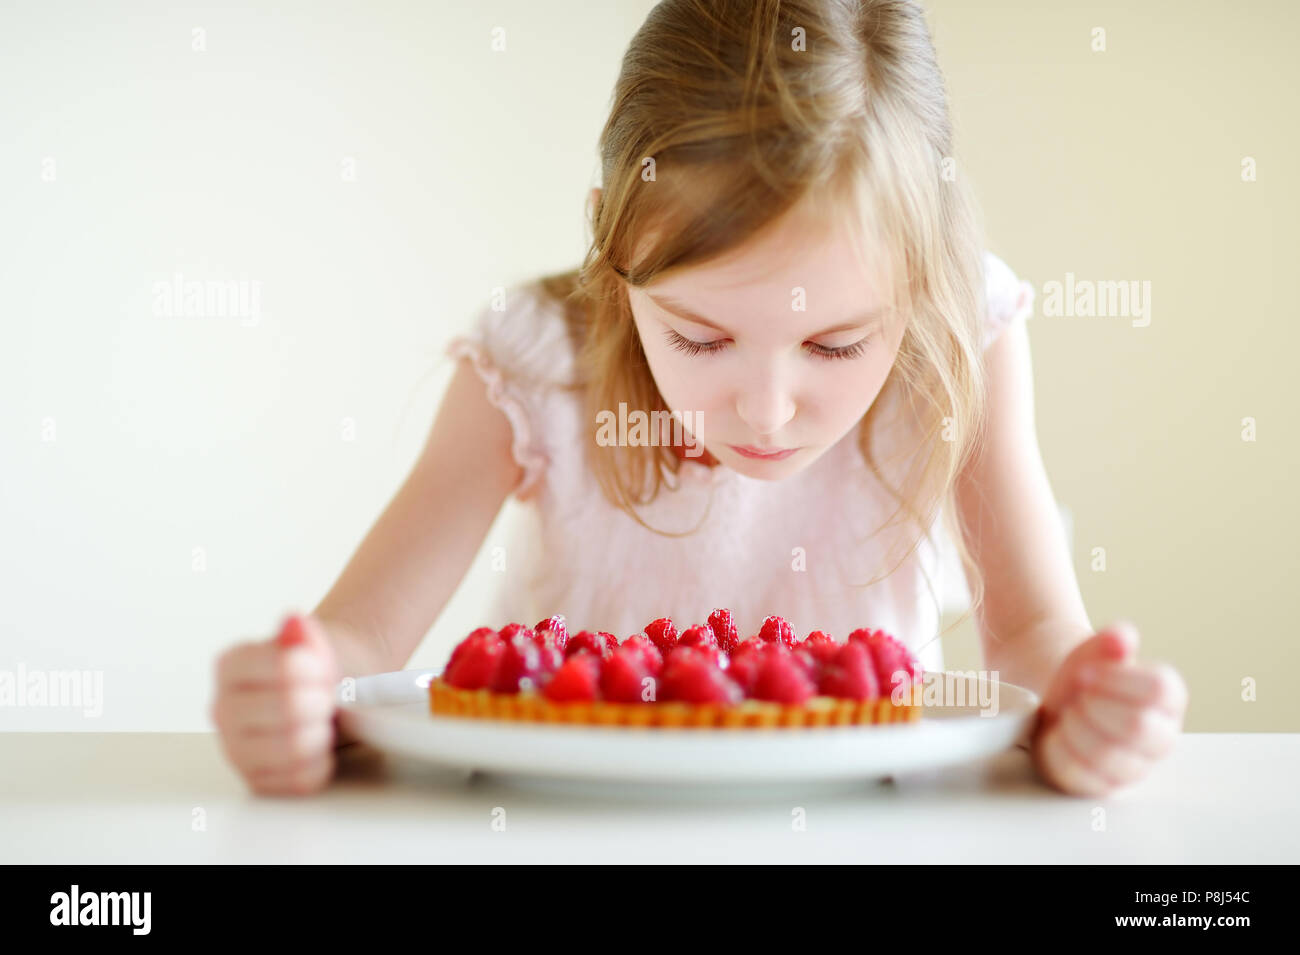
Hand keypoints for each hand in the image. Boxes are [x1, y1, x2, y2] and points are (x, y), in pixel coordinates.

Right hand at [212, 613, 341, 795]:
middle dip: (320, 700)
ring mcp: (237, 750)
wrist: (329, 694)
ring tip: (323, 720)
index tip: (321, 667)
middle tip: (327, 696)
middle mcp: (224, 710)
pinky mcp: (258, 782)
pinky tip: (318, 746)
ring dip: (321, 732)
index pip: (278, 667)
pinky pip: (299, 779)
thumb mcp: (313, 641)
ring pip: (292, 748)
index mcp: (231, 666)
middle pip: (287, 709)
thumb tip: (294, 622)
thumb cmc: (316, 669)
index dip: (311, 668)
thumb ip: (302, 633)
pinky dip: (320, 763)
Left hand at [1030, 620, 1187, 795]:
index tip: (1089, 672)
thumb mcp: (1097, 650)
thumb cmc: (1085, 676)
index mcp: (1167, 699)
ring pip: (1107, 757)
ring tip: (1069, 713)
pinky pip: (1078, 776)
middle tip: (1080, 695)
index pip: (1158, 691)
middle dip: (1095, 704)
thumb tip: (1120, 637)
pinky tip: (1056, 734)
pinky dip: (1058, 749)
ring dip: (1075, 726)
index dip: (1115, 678)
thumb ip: (1112, 640)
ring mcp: (1131, 767)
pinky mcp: (1098, 786)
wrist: (1055, 695)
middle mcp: (1159, 738)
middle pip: (1137, 727)